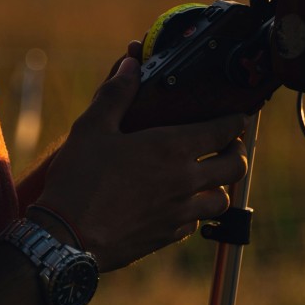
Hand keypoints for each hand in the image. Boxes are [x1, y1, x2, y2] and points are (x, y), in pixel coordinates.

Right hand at [35, 53, 247, 271]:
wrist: (67, 239)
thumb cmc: (78, 178)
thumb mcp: (92, 127)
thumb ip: (116, 93)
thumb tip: (132, 65)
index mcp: (171, 148)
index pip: (223, 131)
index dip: (235, 121)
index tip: (236, 116)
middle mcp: (185, 181)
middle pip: (235, 167)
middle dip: (237, 152)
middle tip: (228, 144)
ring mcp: (179, 213)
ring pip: (221, 200)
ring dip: (219, 185)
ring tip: (208, 176)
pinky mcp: (166, 237)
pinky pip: (195, 223)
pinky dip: (195, 211)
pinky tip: (179, 203)